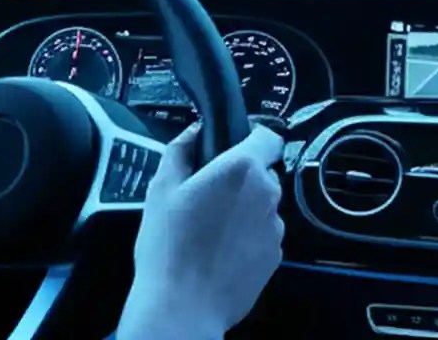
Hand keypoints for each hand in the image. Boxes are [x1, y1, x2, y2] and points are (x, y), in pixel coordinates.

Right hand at [116, 124, 284, 339]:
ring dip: (246, 208)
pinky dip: (249, 236)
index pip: (269, 136)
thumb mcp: (161, 189)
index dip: (253, 137)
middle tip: (209, 194)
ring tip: (212, 228)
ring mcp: (275, 227)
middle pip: (264, 172)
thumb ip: (181, 150)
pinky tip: (221, 250)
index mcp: (242, 169)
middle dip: (242, 177)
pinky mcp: (275, 256)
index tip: (232, 148)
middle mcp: (267, 194)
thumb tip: (194, 130)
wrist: (183, 306)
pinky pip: (264, 234)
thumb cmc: (168, 245)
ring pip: (264, 205)